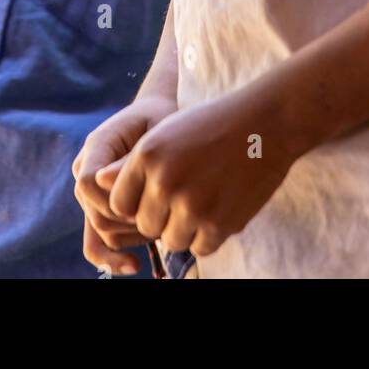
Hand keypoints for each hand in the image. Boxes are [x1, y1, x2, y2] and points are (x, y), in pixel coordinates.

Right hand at [73, 94, 176, 273]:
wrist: (159, 120)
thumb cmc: (163, 120)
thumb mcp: (156, 130)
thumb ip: (133, 158)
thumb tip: (110, 183)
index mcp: (96, 146)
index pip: (88, 183)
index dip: (115, 198)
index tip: (149, 198)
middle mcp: (85, 171)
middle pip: (97, 214)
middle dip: (132, 222)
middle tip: (167, 215)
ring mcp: (91, 193)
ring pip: (101, 232)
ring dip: (133, 235)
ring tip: (164, 224)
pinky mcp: (100, 209)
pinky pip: (97, 243)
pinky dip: (113, 258)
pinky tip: (134, 265)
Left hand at [102, 86, 297, 258]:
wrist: (267, 121)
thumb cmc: (214, 124)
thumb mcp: (167, 132)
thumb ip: (133, 162)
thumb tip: (101, 183)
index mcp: (147, 155)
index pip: (121, 204)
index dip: (139, 202)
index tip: (160, 191)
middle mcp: (165, 180)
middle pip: (146, 226)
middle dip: (163, 216)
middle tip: (189, 194)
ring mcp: (192, 205)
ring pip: (171, 240)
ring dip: (185, 228)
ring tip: (206, 200)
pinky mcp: (219, 223)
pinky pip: (200, 247)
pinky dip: (209, 234)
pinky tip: (222, 206)